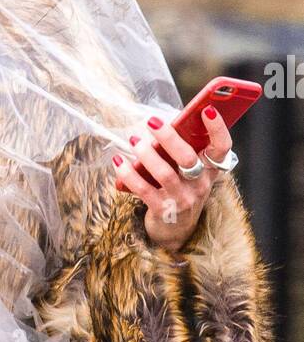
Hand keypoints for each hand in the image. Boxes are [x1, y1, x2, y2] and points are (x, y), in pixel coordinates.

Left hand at [111, 107, 234, 251]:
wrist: (175, 231)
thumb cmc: (180, 189)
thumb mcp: (190, 172)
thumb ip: (183, 149)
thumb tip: (165, 120)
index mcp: (210, 170)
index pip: (222, 148)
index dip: (217, 128)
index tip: (206, 110)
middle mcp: (200, 185)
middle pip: (188, 158)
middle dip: (169, 138)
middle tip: (152, 121)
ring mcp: (182, 199)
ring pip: (164, 173)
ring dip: (146, 154)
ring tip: (134, 140)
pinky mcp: (163, 211)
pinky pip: (143, 189)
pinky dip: (128, 173)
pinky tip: (119, 161)